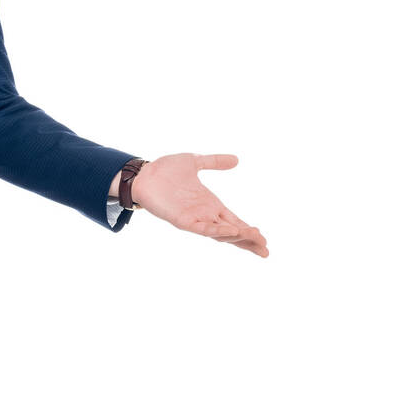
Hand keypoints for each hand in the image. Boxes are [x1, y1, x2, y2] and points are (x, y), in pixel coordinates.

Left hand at [132, 153, 267, 257]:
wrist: (143, 173)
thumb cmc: (165, 170)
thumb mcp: (194, 162)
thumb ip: (214, 162)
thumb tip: (236, 159)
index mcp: (210, 204)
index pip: (234, 221)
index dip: (249, 230)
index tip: (264, 239)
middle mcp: (204, 214)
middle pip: (232, 233)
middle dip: (249, 241)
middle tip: (265, 250)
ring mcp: (194, 218)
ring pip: (220, 234)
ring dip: (238, 237)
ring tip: (256, 239)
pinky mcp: (182, 220)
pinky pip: (202, 229)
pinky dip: (217, 231)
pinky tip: (231, 231)